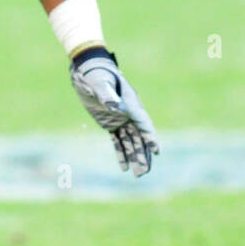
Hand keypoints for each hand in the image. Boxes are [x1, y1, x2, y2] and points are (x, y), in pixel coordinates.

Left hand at [70, 47, 159, 176]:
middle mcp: (129, 113)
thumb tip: (114, 106)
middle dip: (143, 155)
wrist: (87, 70)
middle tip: (145, 172)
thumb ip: (107, 95)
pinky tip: (124, 167)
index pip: (143, 124)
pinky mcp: (110, 123)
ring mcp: (120, 118)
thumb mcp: (100, 84)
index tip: (157, 150)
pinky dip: (121, 153)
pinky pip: (118, 141)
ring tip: (138, 174)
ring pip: (131, 142)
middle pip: (140, 137)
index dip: (150, 137)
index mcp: (130, 104)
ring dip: (134, 157)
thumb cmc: (96, 74)